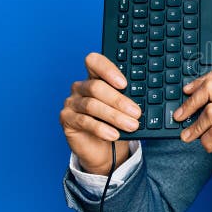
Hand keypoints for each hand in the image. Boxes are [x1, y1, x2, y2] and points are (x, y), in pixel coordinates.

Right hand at [59, 52, 141, 174]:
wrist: (104, 149)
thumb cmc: (115, 123)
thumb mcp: (125, 108)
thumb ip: (129, 98)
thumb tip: (145, 99)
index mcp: (95, 77)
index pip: (95, 62)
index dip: (108, 70)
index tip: (124, 84)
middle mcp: (81, 87)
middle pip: (96, 87)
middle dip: (119, 100)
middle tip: (136, 112)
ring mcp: (72, 102)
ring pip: (92, 105)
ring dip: (114, 116)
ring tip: (131, 125)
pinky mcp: (66, 118)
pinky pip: (84, 121)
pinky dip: (101, 128)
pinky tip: (114, 134)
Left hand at [173, 66, 211, 178]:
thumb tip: (200, 111)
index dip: (200, 80)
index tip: (188, 91)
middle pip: (211, 87)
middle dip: (190, 102)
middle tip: (180, 116)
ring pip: (211, 110)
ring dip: (195, 126)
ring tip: (188, 136)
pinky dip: (206, 140)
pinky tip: (208, 147)